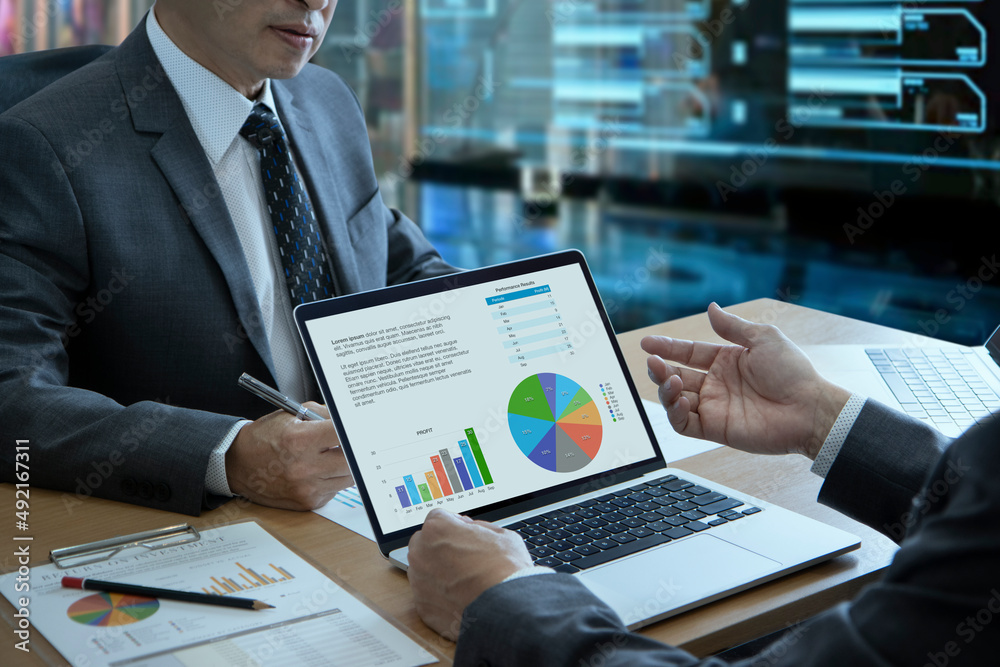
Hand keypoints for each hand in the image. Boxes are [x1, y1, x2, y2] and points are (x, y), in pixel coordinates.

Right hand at [225, 402, 352, 509]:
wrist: (238, 465)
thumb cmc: (265, 437)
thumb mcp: (291, 414)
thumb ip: (323, 414)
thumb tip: (350, 419)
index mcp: (299, 440)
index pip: (342, 434)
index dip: (354, 429)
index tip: (361, 427)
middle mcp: (304, 467)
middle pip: (352, 460)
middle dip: (356, 450)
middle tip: (353, 443)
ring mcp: (307, 488)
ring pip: (348, 477)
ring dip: (345, 466)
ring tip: (331, 455)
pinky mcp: (308, 502)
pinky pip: (335, 490)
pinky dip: (333, 480)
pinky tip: (319, 470)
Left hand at [408, 509, 532, 640]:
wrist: (505, 609)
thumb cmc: (504, 570)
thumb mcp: (500, 534)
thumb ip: (477, 528)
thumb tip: (469, 530)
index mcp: (437, 529)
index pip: (438, 518)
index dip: (454, 526)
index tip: (464, 536)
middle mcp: (421, 553)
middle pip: (425, 543)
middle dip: (440, 548)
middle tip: (463, 559)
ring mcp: (418, 581)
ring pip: (423, 570)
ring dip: (437, 572)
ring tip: (463, 581)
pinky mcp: (421, 606)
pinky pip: (427, 594)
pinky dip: (439, 596)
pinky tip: (459, 598)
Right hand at [641, 303, 849, 458]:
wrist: (809, 409)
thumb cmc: (793, 372)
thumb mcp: (763, 338)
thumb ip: (733, 326)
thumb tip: (711, 308)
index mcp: (726, 361)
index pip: (688, 352)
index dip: (667, 347)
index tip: (648, 342)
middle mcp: (716, 383)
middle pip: (676, 375)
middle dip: (659, 369)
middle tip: (653, 362)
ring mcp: (714, 406)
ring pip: (675, 399)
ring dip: (665, 388)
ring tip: (669, 379)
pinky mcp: (715, 428)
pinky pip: (684, 423)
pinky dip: (674, 412)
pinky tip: (679, 399)